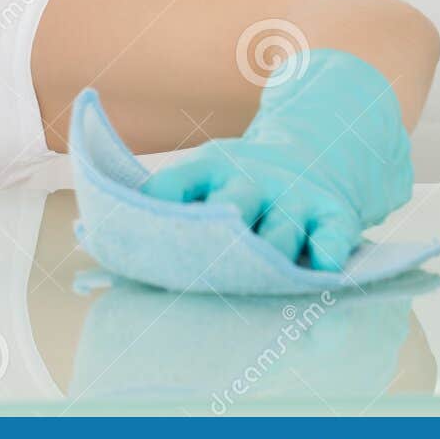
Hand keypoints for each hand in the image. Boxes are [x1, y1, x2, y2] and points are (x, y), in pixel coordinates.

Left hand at [139, 139, 362, 269]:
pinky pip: (334, 237)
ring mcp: (294, 196)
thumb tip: (105, 241)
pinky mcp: (333, 215)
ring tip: (258, 281)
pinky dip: (329, 254)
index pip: (173, 185)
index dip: (157, 211)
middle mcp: (252, 179)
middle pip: (231, 207)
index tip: (143, 240)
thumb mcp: (205, 181)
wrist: (313, 157)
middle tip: (202, 267)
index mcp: (208, 169)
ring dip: (269, 258)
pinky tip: (322, 270)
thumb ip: (169, 209)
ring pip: (279, 234)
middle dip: (217, 238)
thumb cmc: (237, 190)